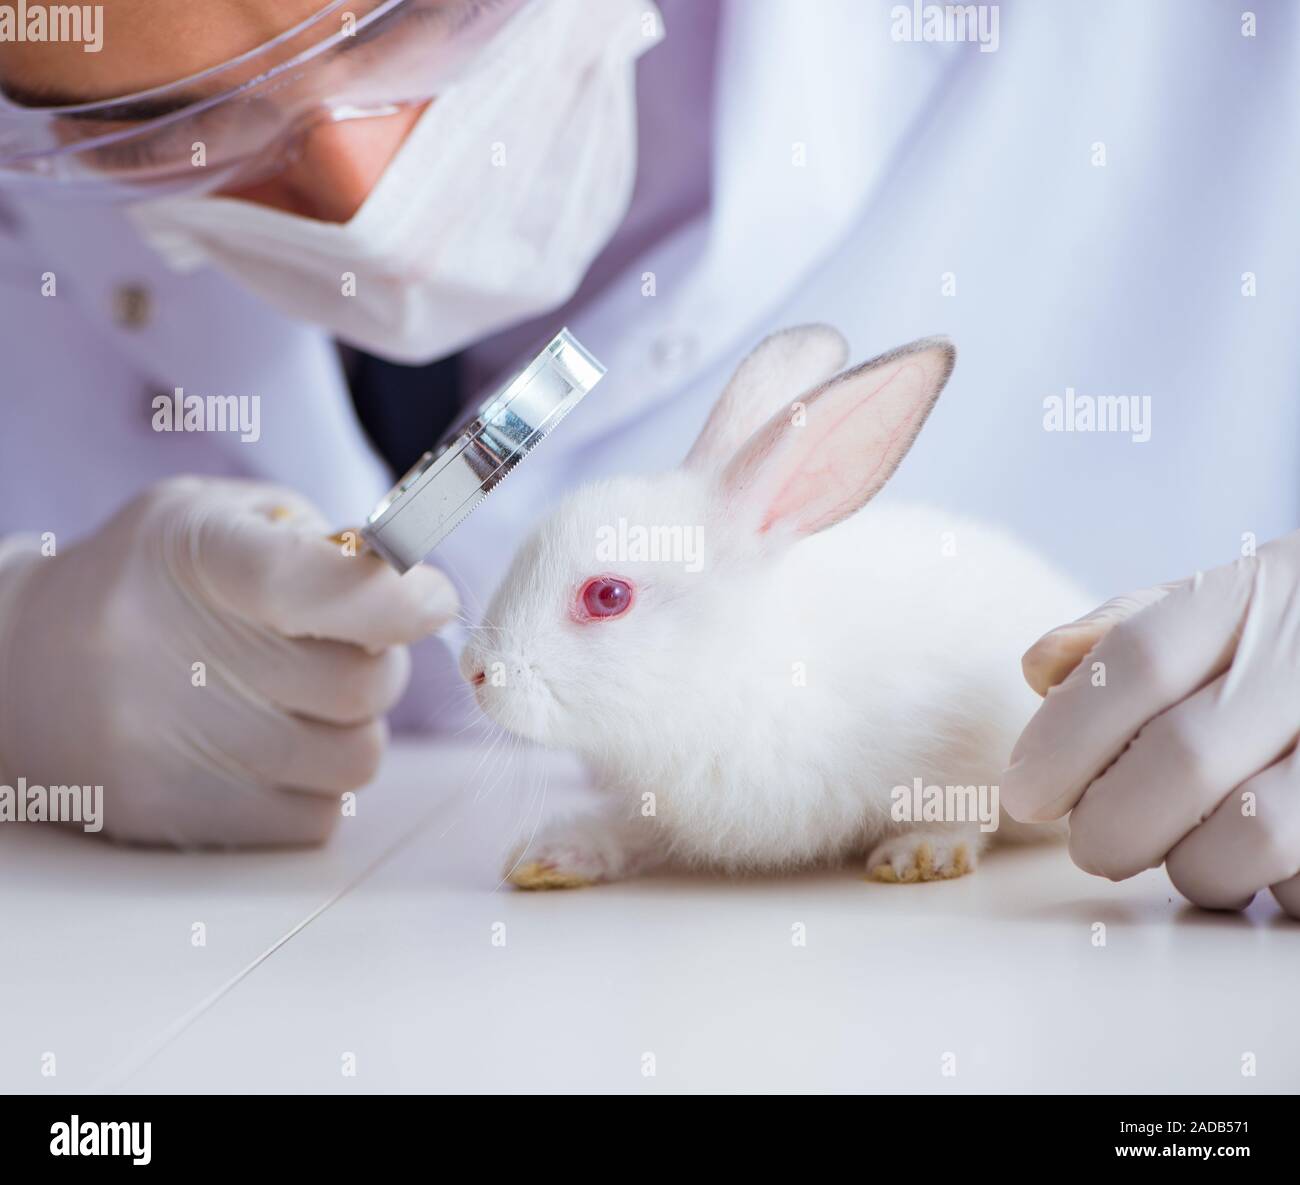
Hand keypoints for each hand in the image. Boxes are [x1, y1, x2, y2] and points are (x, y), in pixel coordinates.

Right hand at [0, 477, 457, 846]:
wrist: (20, 666)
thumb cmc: (151, 579)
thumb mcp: (217, 517)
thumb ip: (316, 542)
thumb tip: (406, 592)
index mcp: (193, 559)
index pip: (309, 586)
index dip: (393, 598)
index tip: (433, 598)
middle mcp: (169, 652)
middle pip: (360, 686)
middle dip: (381, 663)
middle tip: (345, 647)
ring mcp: (165, 744)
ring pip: (354, 759)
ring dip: (355, 727)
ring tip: (304, 698)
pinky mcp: (169, 814)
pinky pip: (315, 818)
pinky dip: (320, 785)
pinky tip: (276, 749)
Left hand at [1001, 531, 1299, 917]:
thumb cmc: (1265, 640)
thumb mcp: (1200, 608)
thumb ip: (1117, 632)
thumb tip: (1040, 670)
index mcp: (1249, 598)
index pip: (1142, 659)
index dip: (1067, 735)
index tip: (1024, 793)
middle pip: (1184, 758)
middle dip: (1110, 822)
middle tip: (1089, 842)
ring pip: (1253, 835)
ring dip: (1191, 865)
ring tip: (1180, 848)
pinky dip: (1263, 886)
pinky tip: (1253, 859)